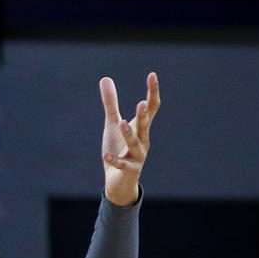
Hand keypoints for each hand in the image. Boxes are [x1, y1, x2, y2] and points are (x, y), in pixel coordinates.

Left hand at [100, 72, 159, 207]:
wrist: (120, 182)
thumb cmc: (119, 149)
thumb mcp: (113, 124)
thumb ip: (111, 103)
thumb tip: (105, 78)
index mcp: (141, 128)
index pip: (151, 108)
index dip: (152, 92)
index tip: (153, 75)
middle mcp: (143, 141)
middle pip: (145, 125)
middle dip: (144, 115)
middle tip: (141, 103)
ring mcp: (137, 156)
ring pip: (135, 144)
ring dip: (129, 134)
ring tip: (122, 123)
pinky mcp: (129, 170)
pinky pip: (121, 164)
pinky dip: (114, 159)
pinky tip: (105, 155)